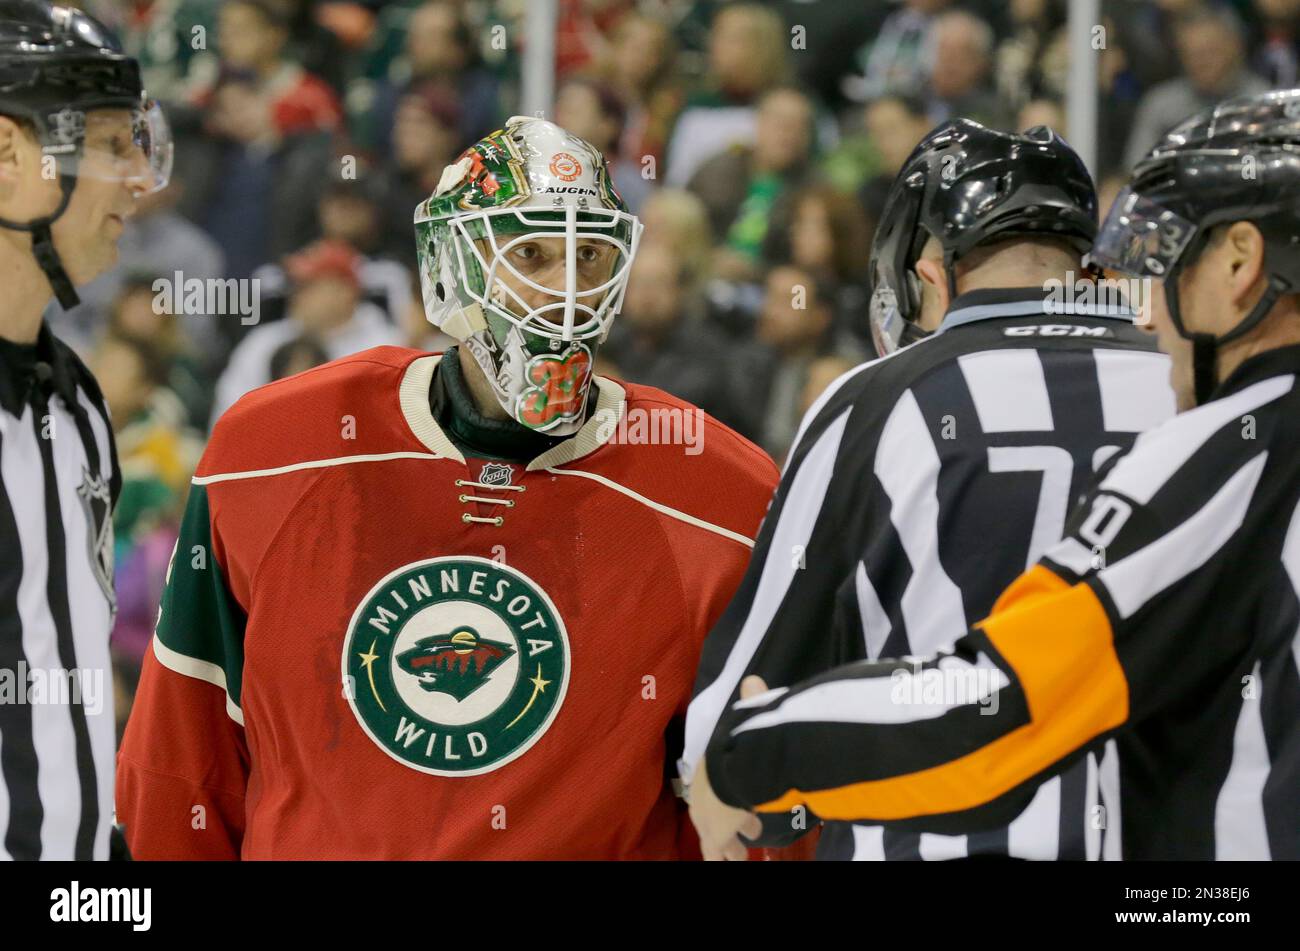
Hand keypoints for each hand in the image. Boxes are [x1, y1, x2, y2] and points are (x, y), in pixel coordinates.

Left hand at [688, 675, 769, 859]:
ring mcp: (707, 815)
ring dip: (731, 841)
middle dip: (729, 818)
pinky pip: (718, 852)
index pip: (714, 779)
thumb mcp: (749, 718)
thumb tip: (752, 679)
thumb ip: (753, 702)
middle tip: (749, 827)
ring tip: (744, 848)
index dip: (728, 788)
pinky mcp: (715, 834)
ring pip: (716, 834)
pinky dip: (724, 857)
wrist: (737, 769)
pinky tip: (732, 864)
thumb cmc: (745, 743)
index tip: (740, 797)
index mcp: (711, 763)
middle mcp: (704, 790)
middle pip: (712, 809)